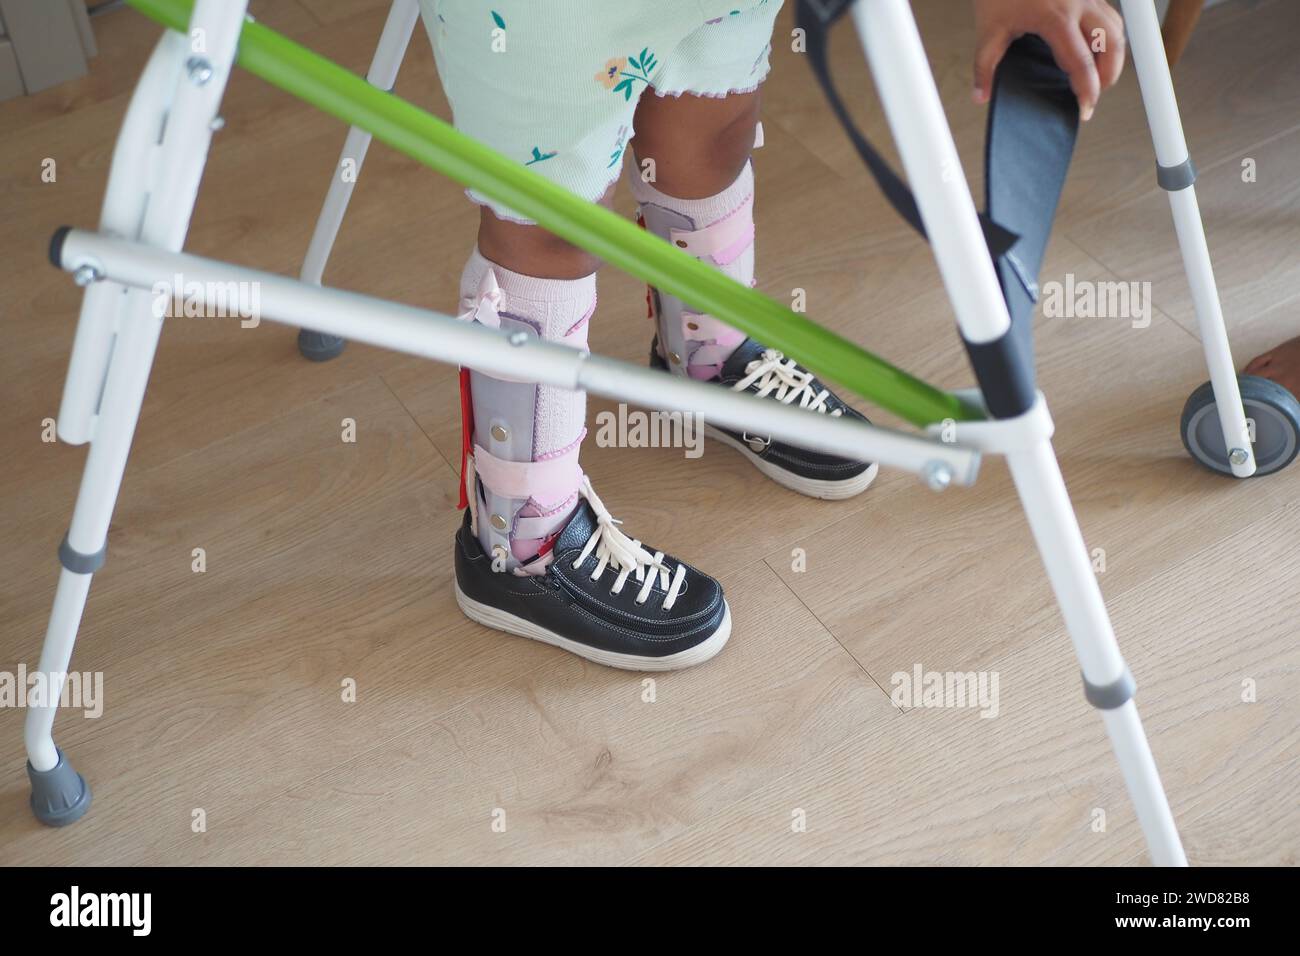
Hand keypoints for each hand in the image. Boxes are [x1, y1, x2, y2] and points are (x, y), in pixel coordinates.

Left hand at [972, 0, 1125, 120]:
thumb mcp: (988, 29)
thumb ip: (985, 66)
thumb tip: (980, 95)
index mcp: (1055, 18)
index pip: (1080, 63)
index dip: (1087, 90)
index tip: (1085, 109)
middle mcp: (1079, 4)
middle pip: (1111, 46)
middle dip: (1108, 75)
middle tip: (1093, 95)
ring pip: (1116, 28)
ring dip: (1113, 55)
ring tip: (1098, 76)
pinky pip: (1109, 14)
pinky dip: (1109, 35)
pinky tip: (1096, 48)